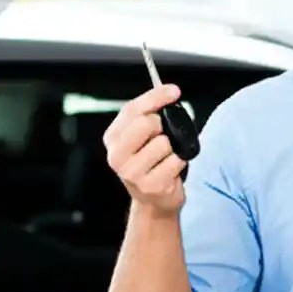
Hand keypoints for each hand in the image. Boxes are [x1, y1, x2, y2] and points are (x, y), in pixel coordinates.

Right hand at [104, 84, 187, 213]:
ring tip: (165, 157)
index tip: (173, 91)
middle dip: (162, 125)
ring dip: (172, 147)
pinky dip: (180, 161)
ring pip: (164, 142)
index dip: (156, 96)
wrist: (153, 200)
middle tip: (163, 135)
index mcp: (112, 138)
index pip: (132, 109)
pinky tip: (170, 169)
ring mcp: (132, 173)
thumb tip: (170, 92)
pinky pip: (176, 160)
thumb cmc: (150, 162)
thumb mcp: (141, 136)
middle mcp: (117, 156)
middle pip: (146, 123)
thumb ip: (149, 112)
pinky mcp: (151, 186)